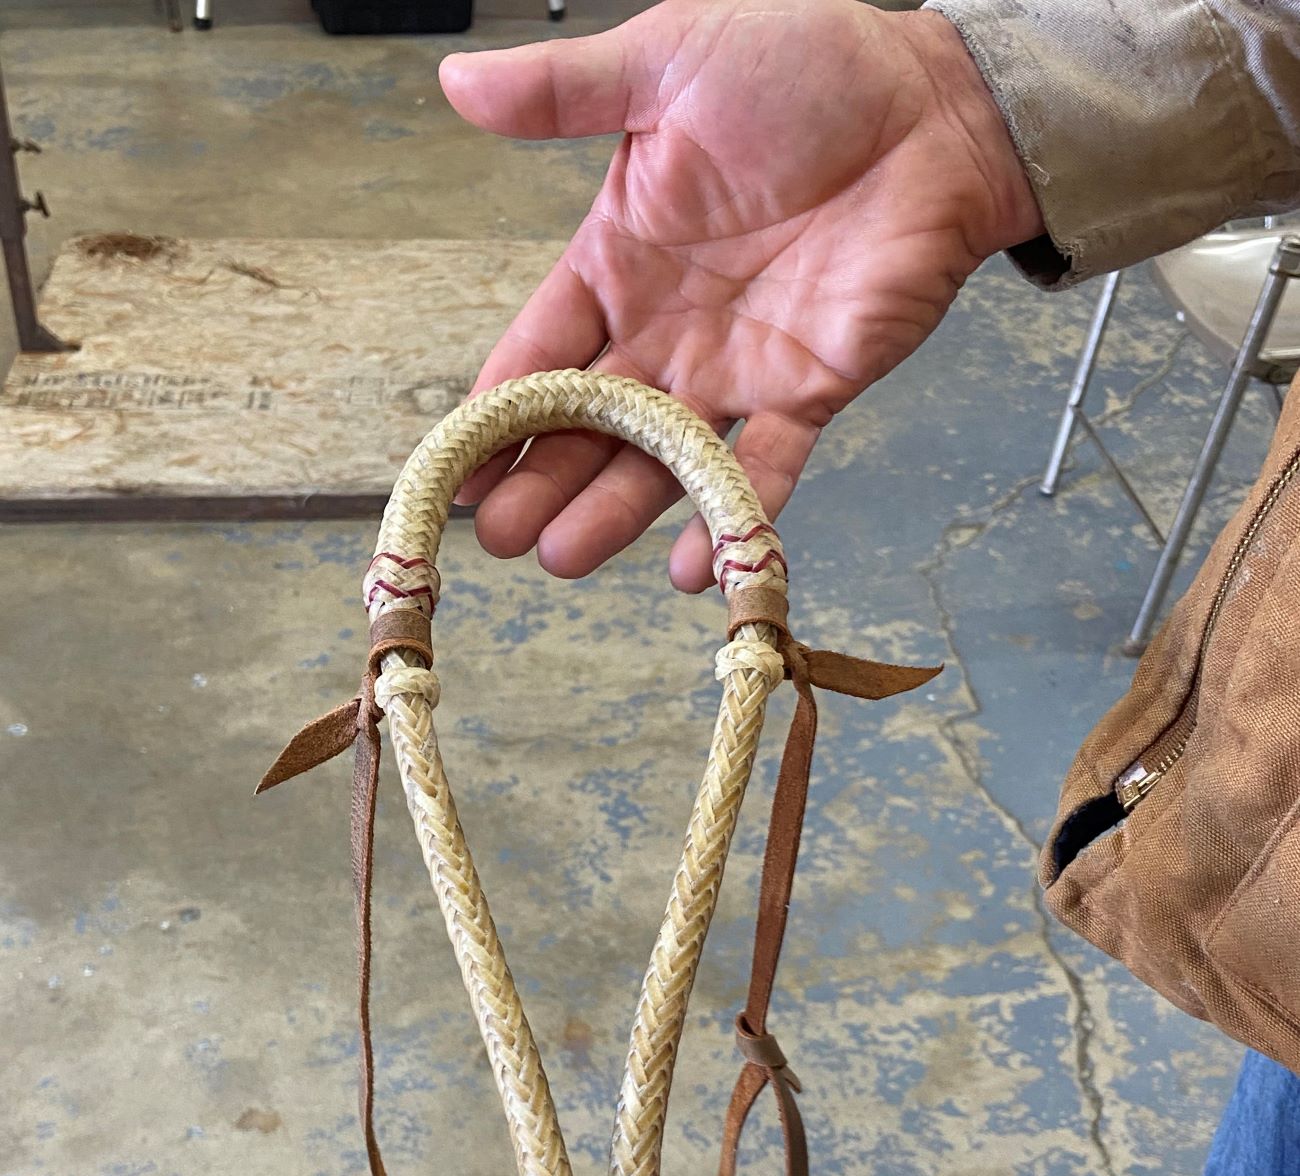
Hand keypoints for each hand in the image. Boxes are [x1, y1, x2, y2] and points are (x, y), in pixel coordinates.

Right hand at [439, 0, 1040, 590]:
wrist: (933, 102)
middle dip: (541, 480)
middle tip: (498, 537)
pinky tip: (689, 570)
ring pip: (660, 460)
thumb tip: (456, 79)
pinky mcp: (809, 392)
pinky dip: (732, 518)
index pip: (539, 350)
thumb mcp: (667, 61)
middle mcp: (667, 328)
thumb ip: (565, 89)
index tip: (457, 466)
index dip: (497, 409)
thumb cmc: (806, 63)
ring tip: (560, 557)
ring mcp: (735, 368)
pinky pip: (764, 470)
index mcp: (620, 259)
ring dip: (611, 511)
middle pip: (589, 424)